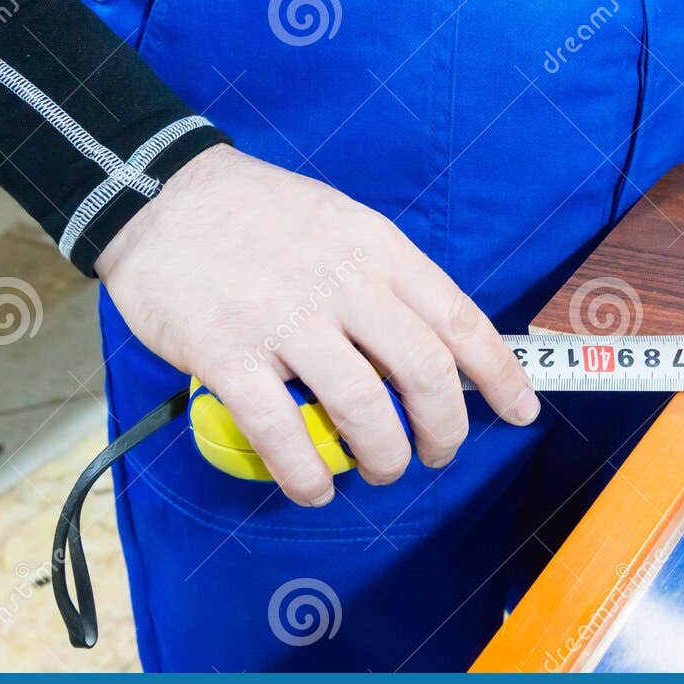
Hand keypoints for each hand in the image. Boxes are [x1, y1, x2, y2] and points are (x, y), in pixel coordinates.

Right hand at [95, 144, 537, 504]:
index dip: (499, 375)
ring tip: (383, 470)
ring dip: (384, 456)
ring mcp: (285, 320)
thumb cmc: (262, 216)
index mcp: (380, 249)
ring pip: (362, 407)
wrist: (161, 196)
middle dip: (445, 428)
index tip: (522, 411)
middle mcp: (344, 284)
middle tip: (438, 453)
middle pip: (424, 372)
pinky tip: (315, 488)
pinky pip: (279, 430)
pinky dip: (306, 473)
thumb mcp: (346, 223)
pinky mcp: (227, 354)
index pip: (460, 320)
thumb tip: (440, 341)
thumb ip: (390, 277)